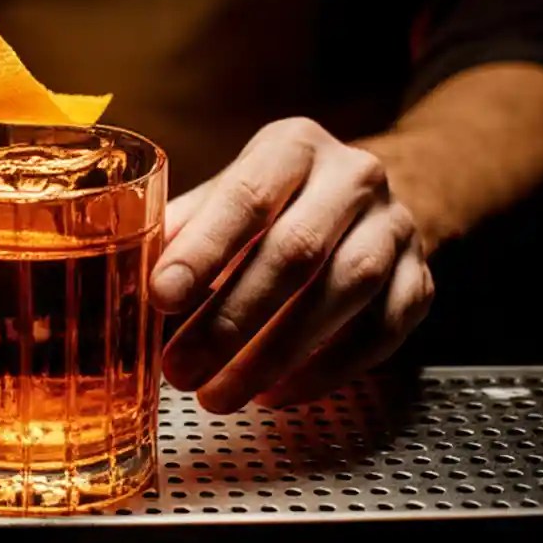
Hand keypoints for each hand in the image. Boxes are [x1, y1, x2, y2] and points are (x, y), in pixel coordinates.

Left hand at [150, 118, 434, 411]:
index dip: (204, 249)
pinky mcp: (419, 280)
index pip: (248, 195)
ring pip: (344, 293)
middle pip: (296, 251)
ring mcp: (396, 229)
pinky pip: (379, 334)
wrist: (364, 205)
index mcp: (294, 147)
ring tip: (218, 394)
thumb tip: (123, 276)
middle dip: (231, 319)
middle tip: (180, 368)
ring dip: (274, 355)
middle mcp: (354, 179)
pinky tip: (274, 394)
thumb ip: (182, 230)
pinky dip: (324, 371)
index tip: (161, 297)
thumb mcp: (226, 197)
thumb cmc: (276, 206)